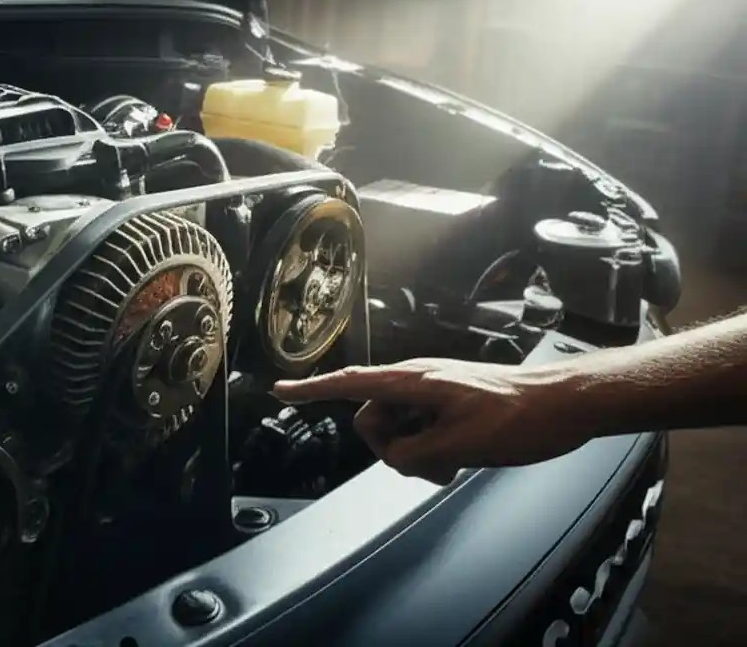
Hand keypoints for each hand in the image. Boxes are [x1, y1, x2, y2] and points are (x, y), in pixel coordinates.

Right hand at [272, 358, 592, 485]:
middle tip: (432, 463)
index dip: (311, 389)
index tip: (280, 390)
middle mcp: (417, 383)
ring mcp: (432, 395)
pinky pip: (419, 434)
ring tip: (454, 461)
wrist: (564, 406)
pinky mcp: (446, 408)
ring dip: (417, 456)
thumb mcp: (459, 445)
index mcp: (413, 381)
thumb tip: (393, 458)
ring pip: (397, 433)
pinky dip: (431, 452)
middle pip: (372, 420)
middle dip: (393, 449)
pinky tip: (458, 459)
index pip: (349, 383)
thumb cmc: (520, 417)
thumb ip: (411, 453)